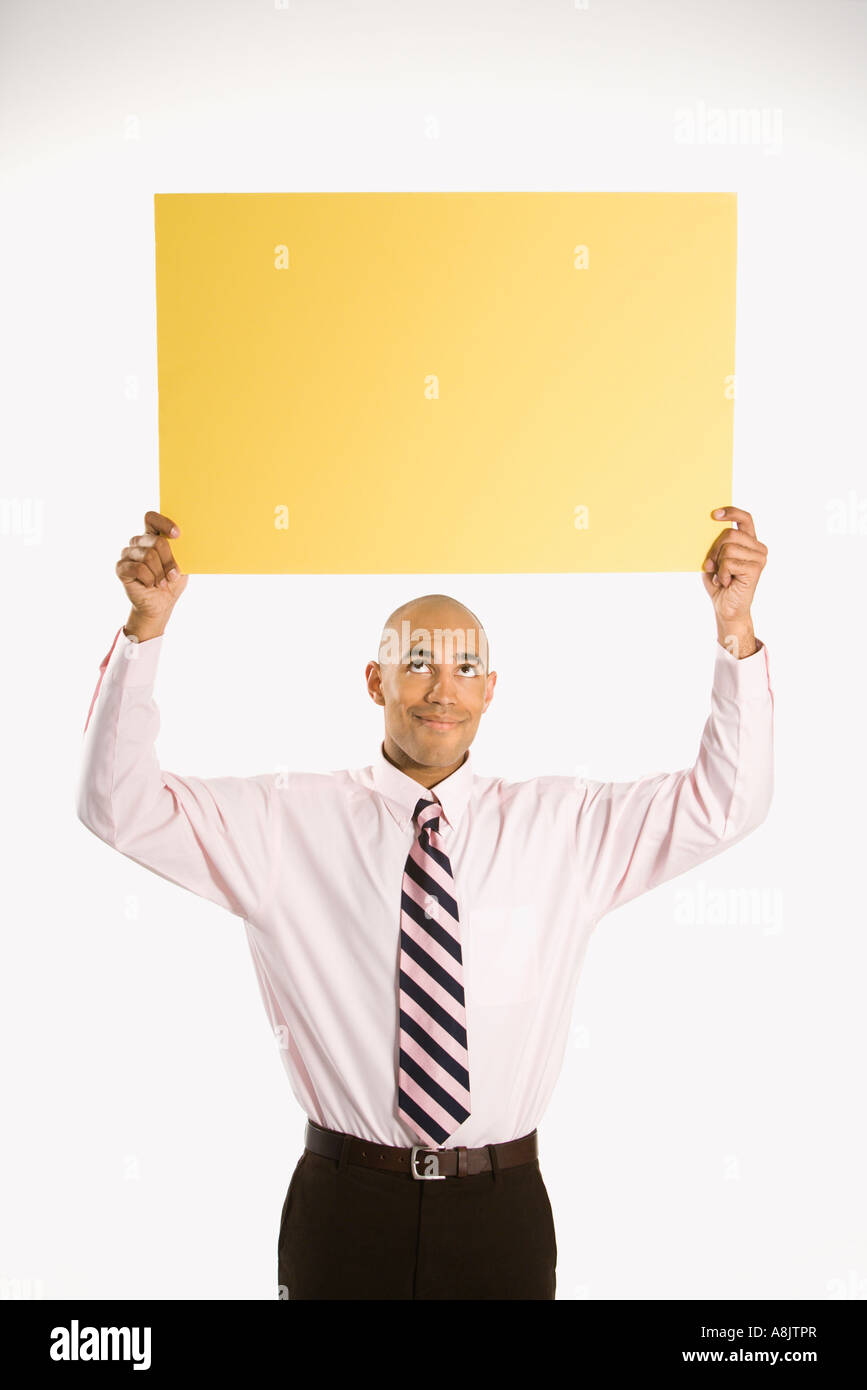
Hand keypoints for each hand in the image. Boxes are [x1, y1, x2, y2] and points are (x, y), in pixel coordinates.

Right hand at [116, 510, 187, 637]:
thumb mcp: (181, 566)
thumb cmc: (170, 581)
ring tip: (162, 583)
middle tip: (173, 575)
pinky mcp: (121, 567)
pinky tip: (150, 584)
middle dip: (169, 560)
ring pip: (148, 555)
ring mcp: (128, 554)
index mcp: (152, 536)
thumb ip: (181, 552)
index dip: (164, 523)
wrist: (159, 604)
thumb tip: (186, 542)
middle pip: (156, 541)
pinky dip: (149, 579)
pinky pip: (138, 568)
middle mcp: (138, 542)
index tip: (177, 535)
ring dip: (160, 573)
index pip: (152, 518)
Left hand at [702, 506, 766, 630]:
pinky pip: (729, 562)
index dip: (731, 513)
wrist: (727, 608)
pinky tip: (727, 582)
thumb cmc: (721, 583)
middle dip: (714, 550)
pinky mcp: (755, 569)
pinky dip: (722, 574)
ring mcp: (759, 558)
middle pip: (729, 534)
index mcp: (750, 542)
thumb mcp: (715, 560)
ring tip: (722, 577)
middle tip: (712, 566)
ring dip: (718, 564)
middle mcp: (758, 548)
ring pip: (728, 548)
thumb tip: (709, 528)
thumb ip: (716, 545)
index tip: (714, 515)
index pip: (745, 519)